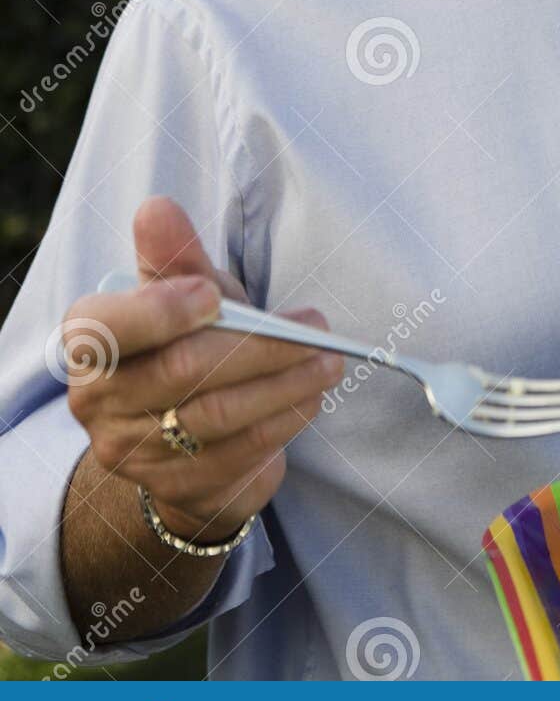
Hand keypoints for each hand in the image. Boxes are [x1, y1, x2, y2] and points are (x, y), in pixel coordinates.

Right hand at [64, 196, 342, 543]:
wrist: (186, 436)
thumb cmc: (187, 343)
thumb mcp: (186, 293)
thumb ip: (177, 256)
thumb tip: (157, 208)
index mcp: (90, 342)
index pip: (106, 327)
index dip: (158, 310)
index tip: (212, 294)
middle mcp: (97, 402)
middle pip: (181, 370)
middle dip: (259, 345)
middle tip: (316, 327)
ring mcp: (131, 452)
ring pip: (216, 415)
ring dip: (284, 385)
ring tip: (328, 361)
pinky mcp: (172, 491)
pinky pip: (235, 456)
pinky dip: (281, 423)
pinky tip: (310, 399)